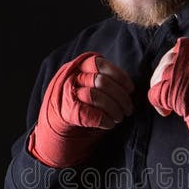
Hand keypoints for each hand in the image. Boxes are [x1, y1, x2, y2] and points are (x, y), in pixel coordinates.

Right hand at [28, 51, 134, 167]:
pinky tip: (110, 124)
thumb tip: (129, 88)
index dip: (118, 76)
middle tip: (129, 108)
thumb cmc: (82, 101)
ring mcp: (68, 94)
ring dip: (114, 108)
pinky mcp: (68, 113)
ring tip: (120, 117)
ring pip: (96, 96)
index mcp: (79, 67)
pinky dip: (105, 120)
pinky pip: (90, 114)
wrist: (58, 120)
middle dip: (120, 97)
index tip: (130, 88)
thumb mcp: (90, 83)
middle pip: (101, 81)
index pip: (100, 64)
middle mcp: (72, 78)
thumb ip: (105, 79)